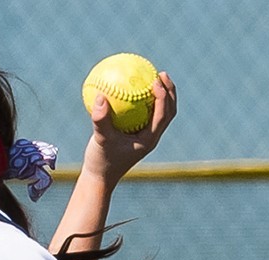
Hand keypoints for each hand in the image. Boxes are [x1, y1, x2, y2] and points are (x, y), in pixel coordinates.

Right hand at [82, 71, 177, 185]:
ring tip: (152, 77)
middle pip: (169, 111)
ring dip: (161, 95)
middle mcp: (151, 137)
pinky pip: (143, 114)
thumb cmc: (101, 161)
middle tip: (161, 73)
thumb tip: (100, 96)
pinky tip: (131, 88)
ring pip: (159, 113)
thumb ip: (100, 120)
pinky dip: (142, 101)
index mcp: (149, 139)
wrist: (100, 178)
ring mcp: (146, 136)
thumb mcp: (99, 140)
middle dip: (169, 91)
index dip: (163, 96)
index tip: (155, 80)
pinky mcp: (137, 135)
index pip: (163, 115)